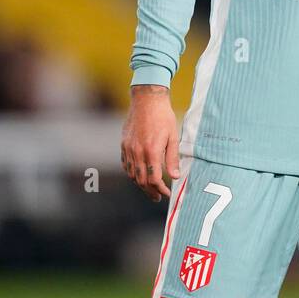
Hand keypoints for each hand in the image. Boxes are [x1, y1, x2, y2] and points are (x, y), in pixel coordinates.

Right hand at [121, 85, 179, 202]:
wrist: (147, 100)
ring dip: (140, 184)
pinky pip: (126, 164)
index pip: (154, 179)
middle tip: (157, 197)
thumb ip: (172, 158)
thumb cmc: (163, 117)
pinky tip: (138, 176)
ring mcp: (128, 149)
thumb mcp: (173, 137)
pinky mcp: (124, 144)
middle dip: (150, 191)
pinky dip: (132, 174)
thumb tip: (174, 176)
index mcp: (151, 151)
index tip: (167, 193)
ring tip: (149, 189)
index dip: (161, 189)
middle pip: (141, 180)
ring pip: (132, 174)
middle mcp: (137, 152)